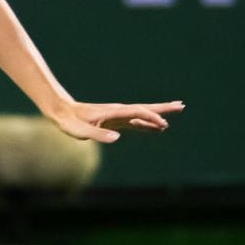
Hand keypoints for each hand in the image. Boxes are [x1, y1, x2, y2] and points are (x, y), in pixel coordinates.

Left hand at [47, 99, 183, 142]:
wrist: (63, 113)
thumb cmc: (71, 122)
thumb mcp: (82, 131)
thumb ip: (98, 135)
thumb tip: (117, 138)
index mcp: (113, 112)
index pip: (137, 112)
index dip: (150, 117)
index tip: (163, 124)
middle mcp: (119, 112)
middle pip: (145, 108)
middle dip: (163, 108)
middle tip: (181, 106)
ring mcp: (118, 116)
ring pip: (143, 114)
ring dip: (159, 114)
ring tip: (176, 113)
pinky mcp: (116, 121)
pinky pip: (136, 122)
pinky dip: (148, 123)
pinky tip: (156, 127)